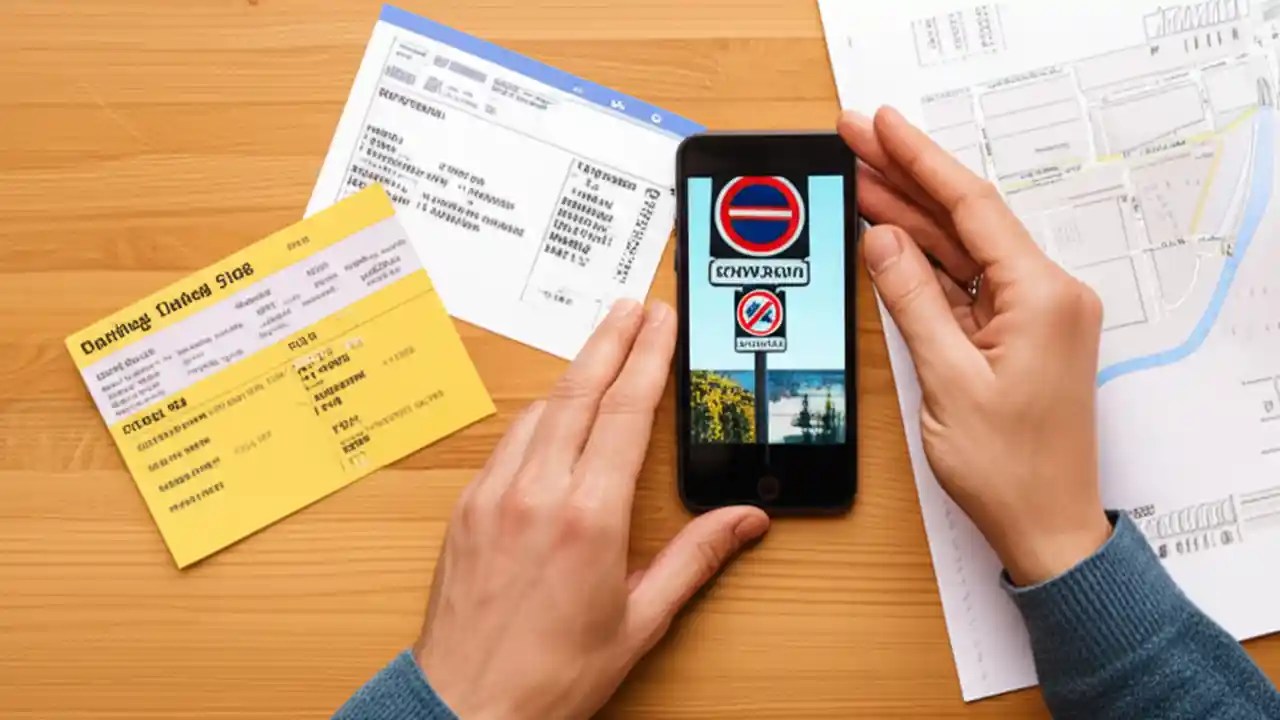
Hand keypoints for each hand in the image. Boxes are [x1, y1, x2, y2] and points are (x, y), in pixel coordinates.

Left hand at [414, 300, 769, 718]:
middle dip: (610, 341)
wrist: (466, 706)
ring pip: (541, 411)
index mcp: (588, 517)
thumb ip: (694, 559)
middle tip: (633, 307)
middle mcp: (537, 493)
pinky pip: (510, 441)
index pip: (625, 413)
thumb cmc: (552, 675)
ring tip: (602, 347)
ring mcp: (495, 495)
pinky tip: (556, 409)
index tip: (660, 322)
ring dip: (575, 372)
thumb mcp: (639, 621)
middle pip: (579, 392)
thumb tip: (744, 520)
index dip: (647, 358)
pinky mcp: (467, 508)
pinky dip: (540, 414)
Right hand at [838, 107, 1110, 585]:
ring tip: (858, 178)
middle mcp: (1046, 294)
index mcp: (1042, 295)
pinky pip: (965, 284)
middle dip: (906, 178)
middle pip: (964, 219)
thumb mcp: (948, 379)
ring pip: (961, 250)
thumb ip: (912, 300)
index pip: (970, 206)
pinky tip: (889, 237)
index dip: (919, 159)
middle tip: (853, 140)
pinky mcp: (1017, 335)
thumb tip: (882, 238)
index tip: (879, 125)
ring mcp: (1032, 314)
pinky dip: (925, 263)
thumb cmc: (1009, 469)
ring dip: (910, 217)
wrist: (1046, 526)